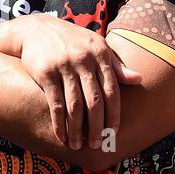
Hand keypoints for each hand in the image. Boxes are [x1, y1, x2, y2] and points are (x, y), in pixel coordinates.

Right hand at [11, 13, 142, 151]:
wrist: (35, 28)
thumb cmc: (71, 40)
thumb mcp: (95, 46)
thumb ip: (115, 65)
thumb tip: (139, 79)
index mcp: (100, 53)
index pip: (112, 91)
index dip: (114, 115)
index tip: (112, 132)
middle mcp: (83, 59)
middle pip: (95, 102)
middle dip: (97, 127)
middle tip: (97, 144)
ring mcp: (64, 66)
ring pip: (75, 106)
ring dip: (77, 130)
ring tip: (78, 144)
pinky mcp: (46, 72)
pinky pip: (56, 103)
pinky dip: (59, 123)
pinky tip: (61, 135)